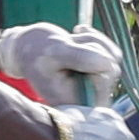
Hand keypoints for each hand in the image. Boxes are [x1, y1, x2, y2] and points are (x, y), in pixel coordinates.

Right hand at [0, 22, 123, 104]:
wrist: (25, 49)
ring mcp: (94, 87)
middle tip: (69, 41)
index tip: (73, 49)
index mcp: (75, 103)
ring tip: (71, 40)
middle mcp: (87, 99)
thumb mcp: (54, 52)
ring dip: (93, 41)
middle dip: (92, 46)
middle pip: (111, 68)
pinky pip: (112, 52)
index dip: (93, 59)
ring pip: (113, 57)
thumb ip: (79, 58)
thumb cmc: (35, 52)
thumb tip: (107, 64)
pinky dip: (96, 39)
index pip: (104, 80)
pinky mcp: (98, 73)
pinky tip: (77, 36)